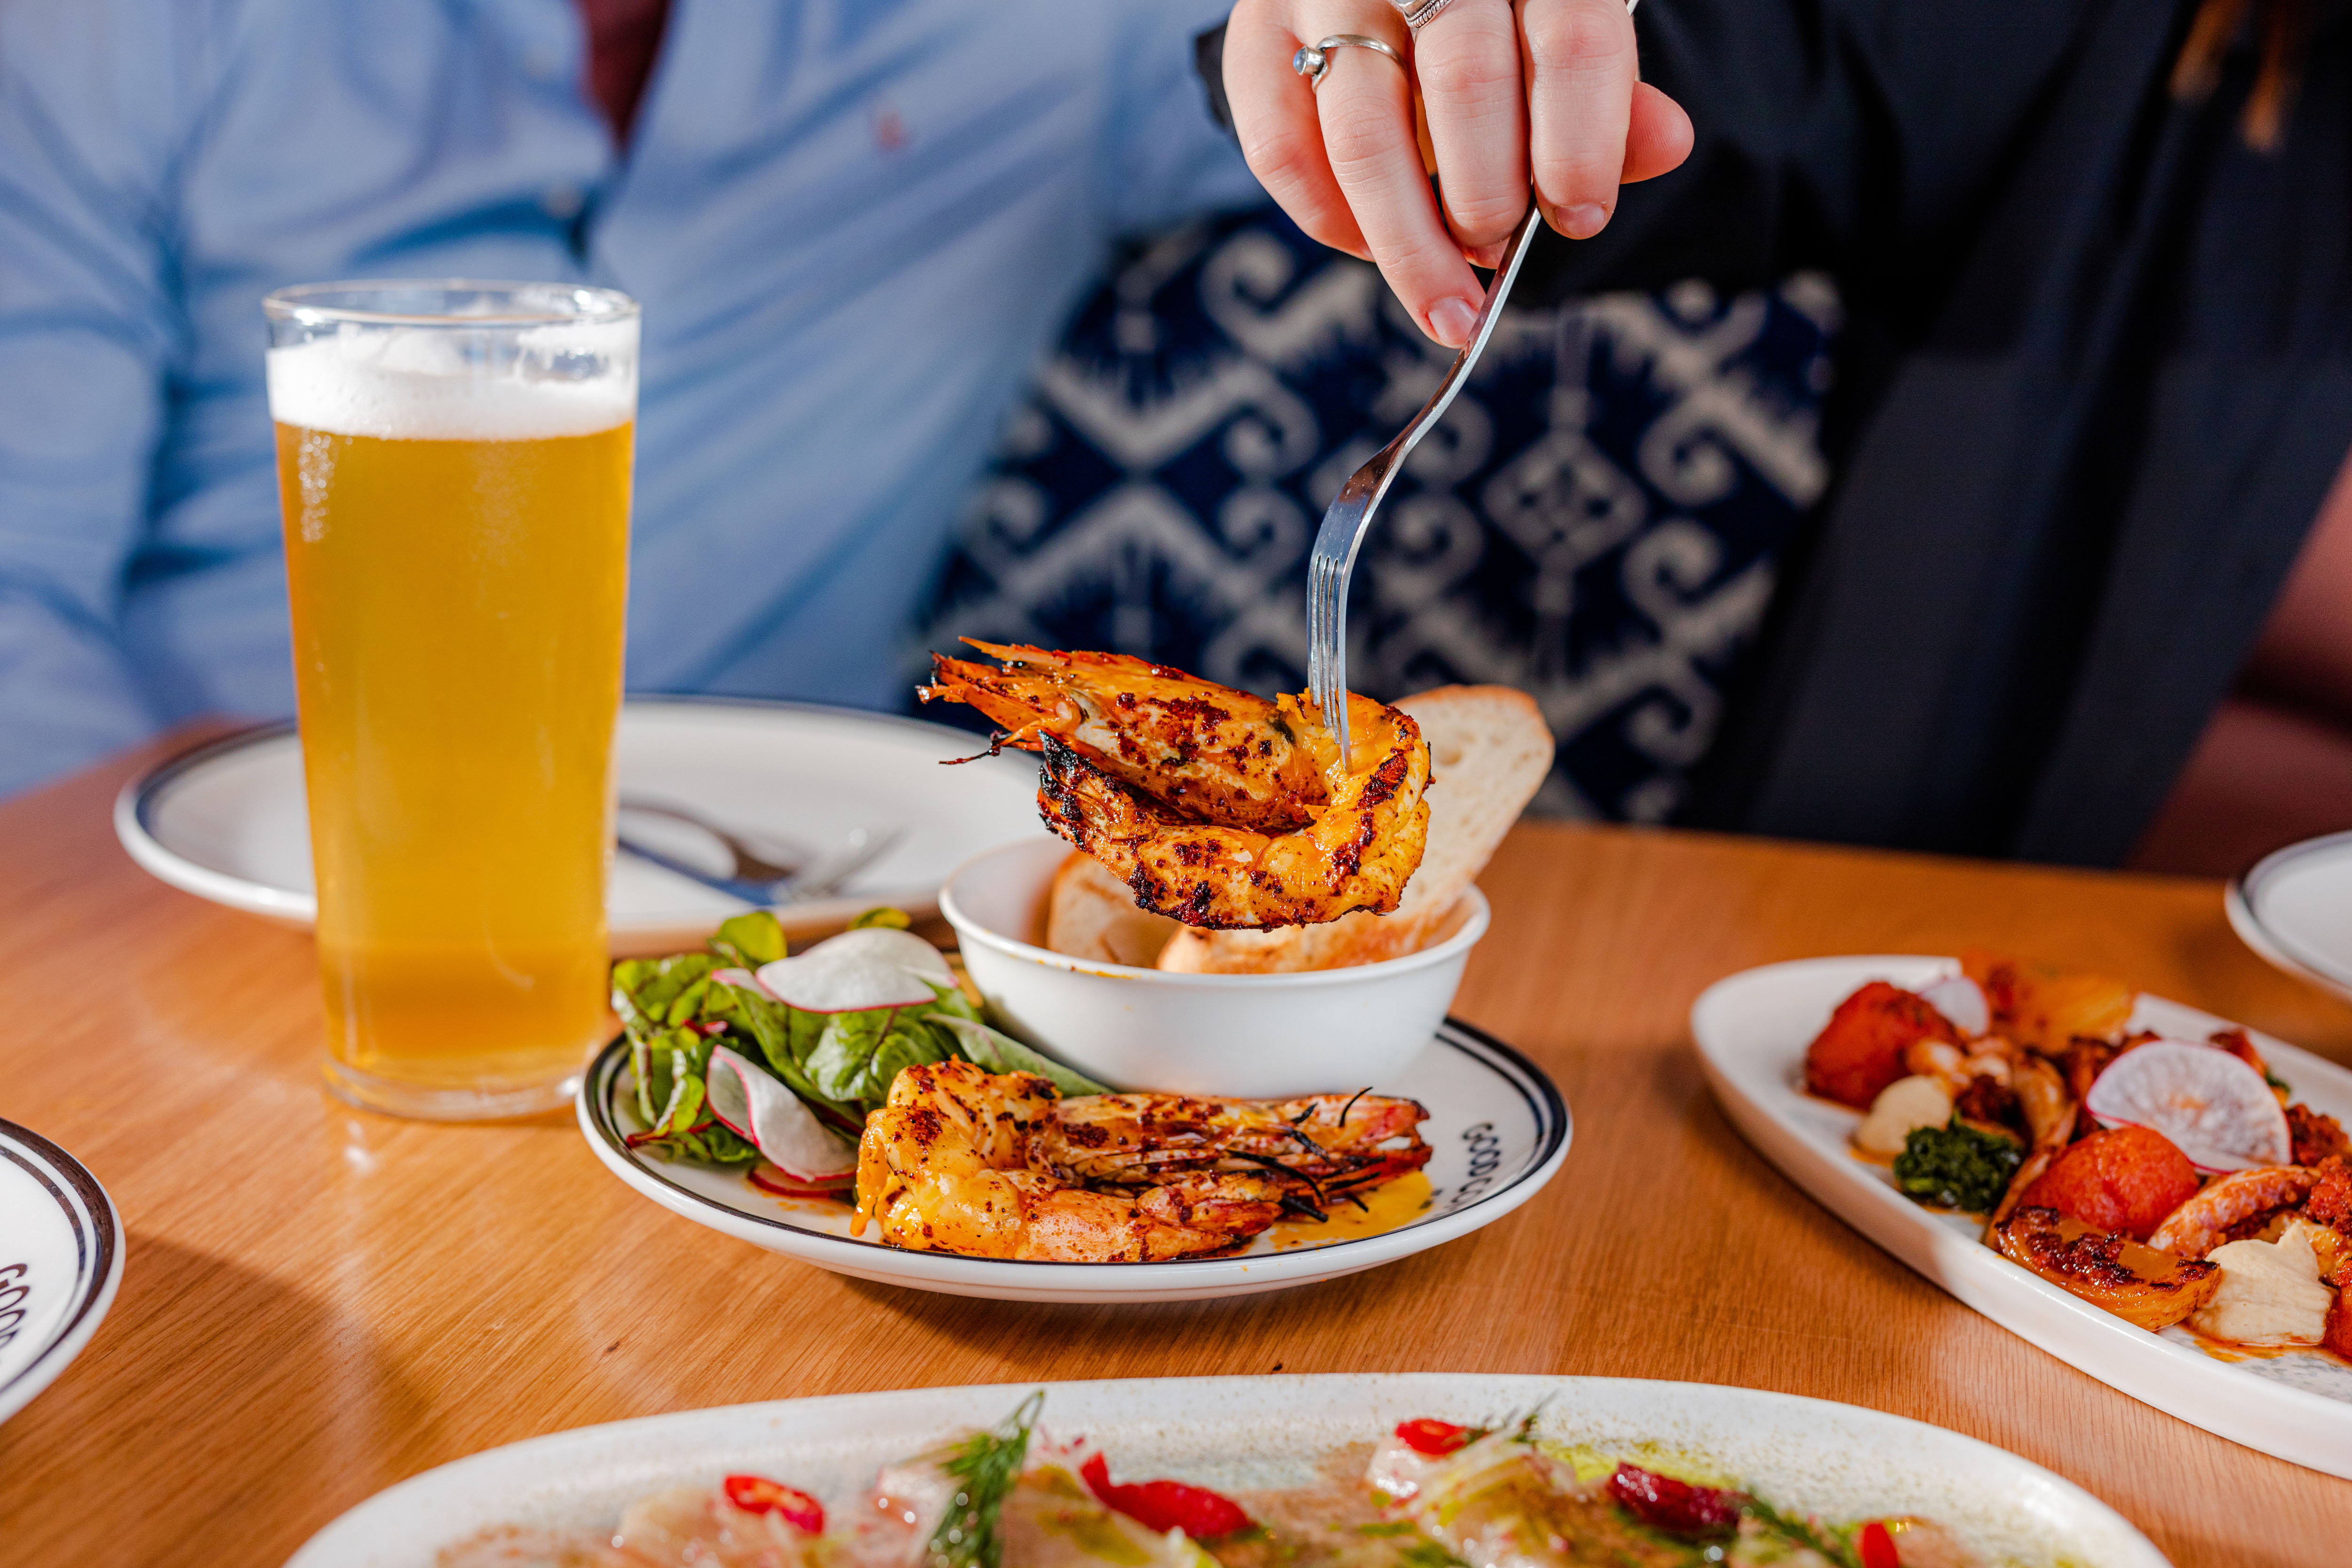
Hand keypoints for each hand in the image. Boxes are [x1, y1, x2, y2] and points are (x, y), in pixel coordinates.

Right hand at [1223, 0, 1692, 344]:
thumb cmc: (1486, 17)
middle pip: (1466, 89)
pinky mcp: (1255, 33)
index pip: (1570, 39)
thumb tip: (1667, 145)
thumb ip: (1605, 90)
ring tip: (1448, 305)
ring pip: (1364, 137)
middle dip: (1489, 200)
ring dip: (1411, 244)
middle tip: (1496, 255)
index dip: (1583, 141)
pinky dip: (1331, 220)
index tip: (1579, 216)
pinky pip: (1282, 150)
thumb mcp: (1554, 29)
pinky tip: (1370, 249)